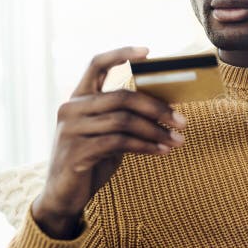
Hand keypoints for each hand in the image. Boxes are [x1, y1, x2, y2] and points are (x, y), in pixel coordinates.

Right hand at [31, 47, 186, 238]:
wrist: (64, 196)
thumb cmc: (92, 159)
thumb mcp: (108, 133)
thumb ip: (125, 116)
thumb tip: (166, 105)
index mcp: (79, 98)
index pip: (96, 64)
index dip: (121, 53)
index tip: (148, 52)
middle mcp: (71, 108)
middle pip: (122, 97)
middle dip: (157, 109)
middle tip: (183, 122)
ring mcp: (71, 130)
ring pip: (124, 121)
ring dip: (157, 132)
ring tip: (177, 141)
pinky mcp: (76, 152)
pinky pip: (119, 143)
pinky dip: (146, 146)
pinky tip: (161, 151)